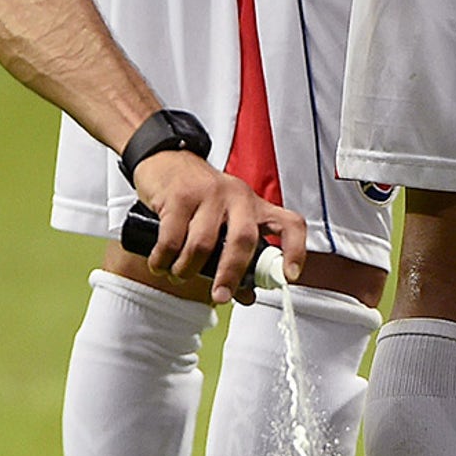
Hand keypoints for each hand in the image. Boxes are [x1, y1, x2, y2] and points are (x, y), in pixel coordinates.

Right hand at [130, 151, 306, 304]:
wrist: (165, 160)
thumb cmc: (197, 195)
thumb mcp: (223, 221)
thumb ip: (235, 256)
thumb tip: (244, 294)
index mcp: (255, 206)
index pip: (288, 224)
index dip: (295, 251)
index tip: (289, 276)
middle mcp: (237, 197)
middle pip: (243, 241)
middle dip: (230, 275)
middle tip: (219, 295)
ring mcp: (208, 194)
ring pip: (202, 245)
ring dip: (186, 270)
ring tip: (178, 273)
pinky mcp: (180, 196)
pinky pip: (172, 240)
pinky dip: (163, 260)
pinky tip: (160, 263)